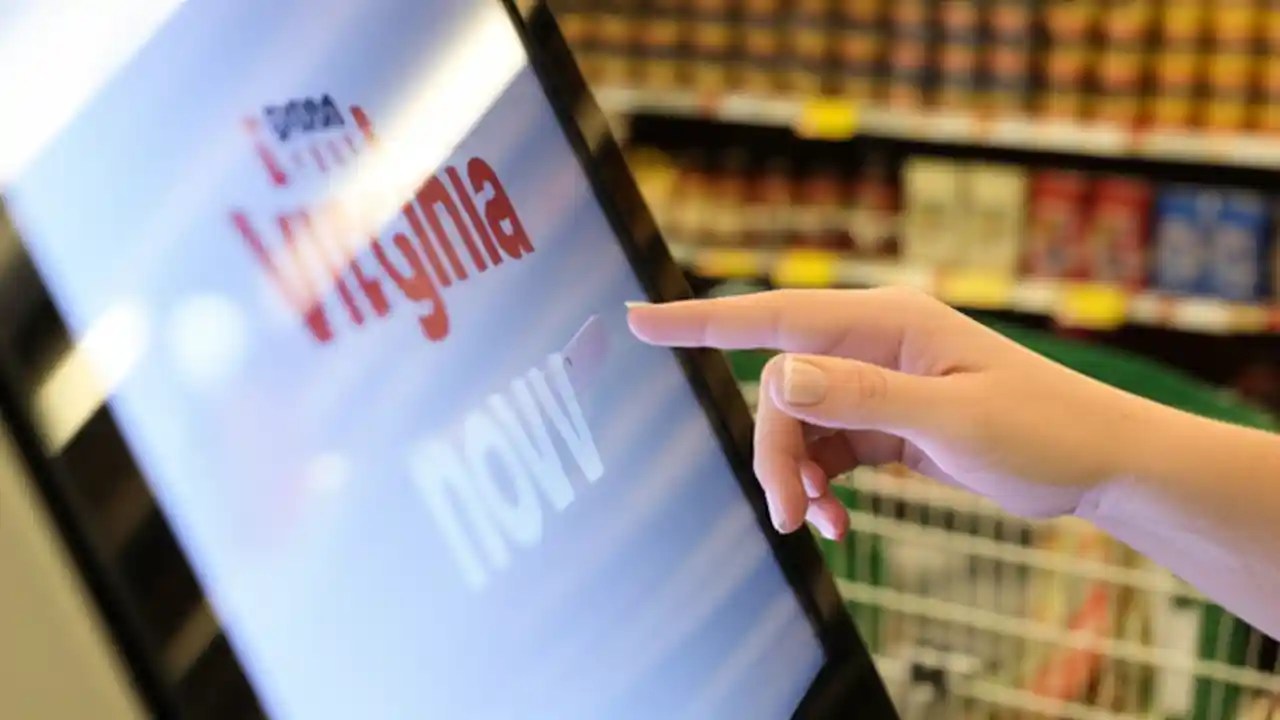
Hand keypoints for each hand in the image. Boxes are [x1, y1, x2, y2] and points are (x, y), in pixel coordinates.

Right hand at [627, 288, 1156, 538]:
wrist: (1097, 462)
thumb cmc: (1041, 432)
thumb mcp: (953, 419)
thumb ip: (864, 395)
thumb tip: (778, 376)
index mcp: (887, 322)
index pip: (775, 316)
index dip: (700, 321)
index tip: (637, 321)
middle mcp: (872, 343)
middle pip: (782, 391)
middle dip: (774, 453)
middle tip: (789, 516)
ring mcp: (876, 381)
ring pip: (798, 425)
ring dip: (796, 477)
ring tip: (818, 528)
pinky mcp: (884, 418)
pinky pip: (826, 450)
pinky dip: (822, 486)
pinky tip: (836, 523)